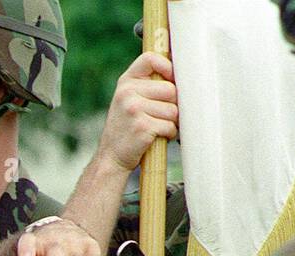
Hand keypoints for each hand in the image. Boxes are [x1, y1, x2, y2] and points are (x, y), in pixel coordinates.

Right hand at [97, 52, 177, 172]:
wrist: (111, 157)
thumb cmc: (126, 128)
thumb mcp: (129, 100)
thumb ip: (147, 84)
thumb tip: (184, 73)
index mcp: (125, 83)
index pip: (150, 59)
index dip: (167, 67)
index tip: (172, 80)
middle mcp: (127, 93)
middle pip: (171, 89)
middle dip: (173, 105)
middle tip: (162, 115)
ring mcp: (134, 110)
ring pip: (173, 110)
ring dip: (171, 122)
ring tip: (157, 127)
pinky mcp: (142, 126)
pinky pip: (170, 126)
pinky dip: (168, 134)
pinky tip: (156, 137)